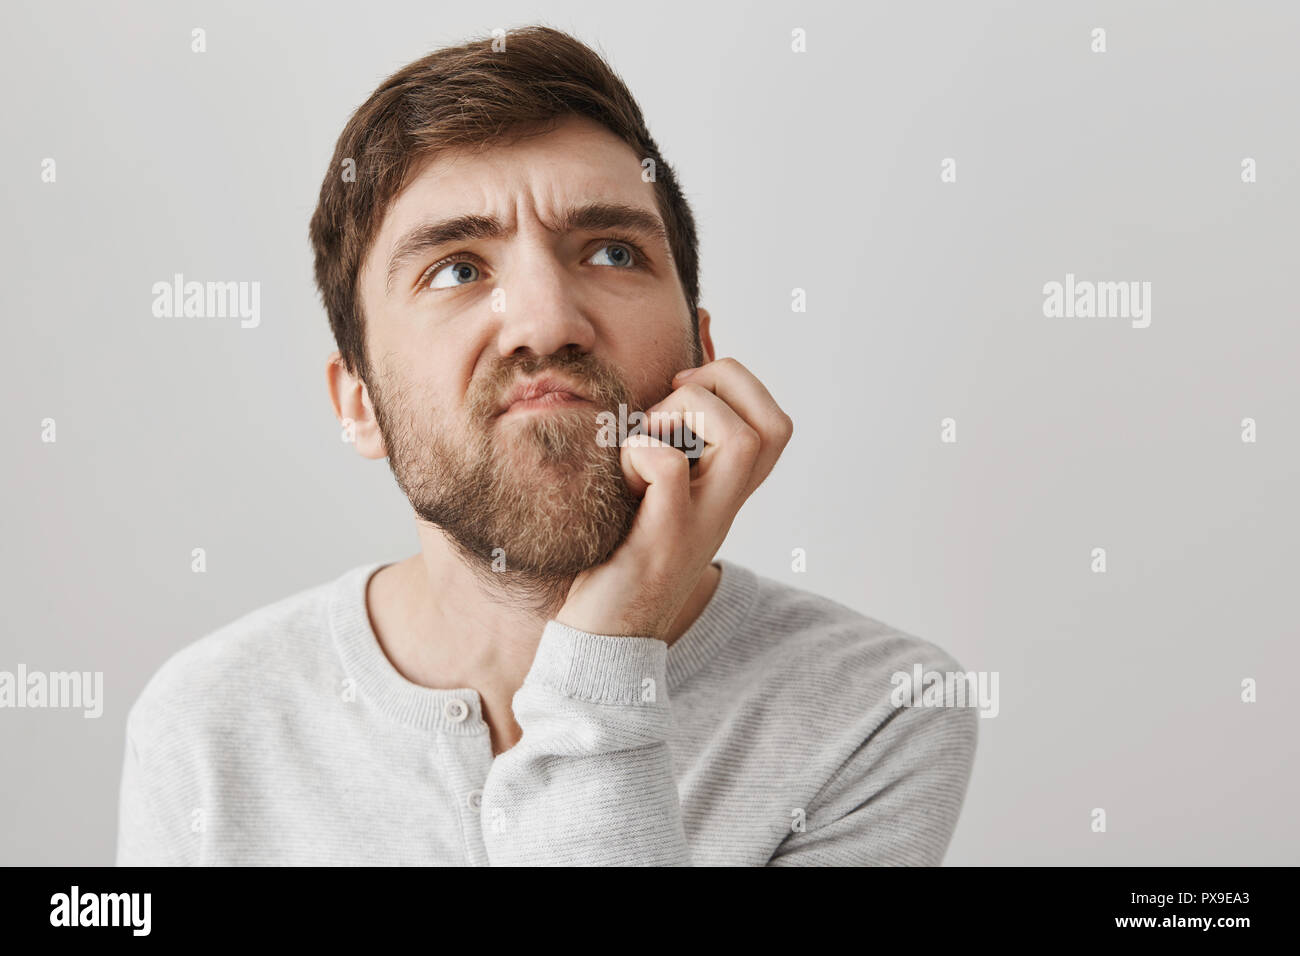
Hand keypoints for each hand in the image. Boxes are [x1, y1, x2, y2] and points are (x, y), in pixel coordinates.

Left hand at [555, 357, 793, 638]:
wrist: (600, 637)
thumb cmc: (613, 558)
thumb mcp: (647, 496)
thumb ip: (662, 454)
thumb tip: (646, 399)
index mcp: (723, 493)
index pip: (774, 426)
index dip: (739, 386)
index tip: (682, 389)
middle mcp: (724, 507)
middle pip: (775, 426)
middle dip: (725, 383)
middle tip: (671, 398)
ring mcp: (700, 523)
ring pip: (742, 439)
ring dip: (687, 413)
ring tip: (647, 436)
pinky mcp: (663, 538)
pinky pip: (668, 466)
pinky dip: (638, 450)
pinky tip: (620, 477)